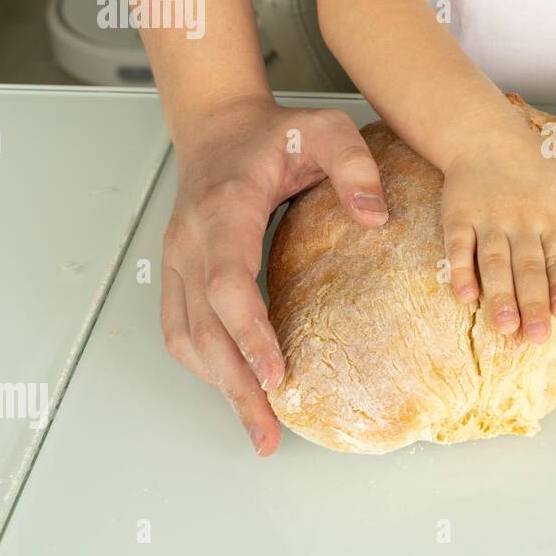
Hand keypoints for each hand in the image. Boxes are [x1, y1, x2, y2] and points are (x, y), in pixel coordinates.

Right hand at [161, 94, 386, 455]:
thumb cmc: (275, 132)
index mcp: (225, 210)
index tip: (276, 374)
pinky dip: (206, 366)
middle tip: (268, 433)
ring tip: (257, 427)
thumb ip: (355, 167)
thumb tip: (376, 217)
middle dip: (234, 384)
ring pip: (185, 337)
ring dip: (217, 385)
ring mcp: (179, 259)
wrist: (219, 123)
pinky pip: (182, 330)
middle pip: (201, 327)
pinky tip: (237, 389)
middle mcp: (191, 241)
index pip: (227, 282)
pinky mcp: (180, 272)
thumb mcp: (326, 130)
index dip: (248, 332)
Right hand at [439, 135, 555, 344]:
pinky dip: (460, 271)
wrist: (485, 138)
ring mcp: (488, 220)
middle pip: (527, 266)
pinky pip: (458, 247)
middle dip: (532, 302)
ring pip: (494, 262)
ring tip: (504, 326)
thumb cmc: (536, 166)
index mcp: (551, 216)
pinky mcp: (458, 218)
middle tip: (535, 335)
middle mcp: (521, 221)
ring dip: (499, 295)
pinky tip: (465, 296)